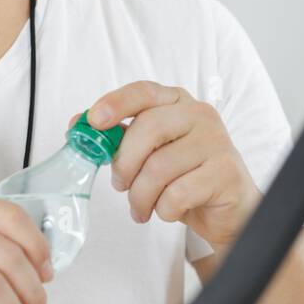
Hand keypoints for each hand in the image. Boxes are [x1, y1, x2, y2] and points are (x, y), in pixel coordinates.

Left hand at [68, 80, 261, 247]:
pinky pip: (178, 194)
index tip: (93, 120)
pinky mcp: (225, 172)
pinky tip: (168, 211)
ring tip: (142, 207)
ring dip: (141, 196)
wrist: (226, 208)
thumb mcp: (150, 153)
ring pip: (159, 168)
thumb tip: (77, 124)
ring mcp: (216, 142)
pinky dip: (164, 210)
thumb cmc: (183, 176)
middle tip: (120, 185)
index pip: (143, 92)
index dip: (115, 103)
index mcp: (177, 103)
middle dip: (124, 164)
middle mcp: (199, 115)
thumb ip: (119, 137)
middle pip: (147, 130)